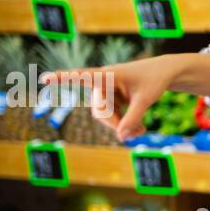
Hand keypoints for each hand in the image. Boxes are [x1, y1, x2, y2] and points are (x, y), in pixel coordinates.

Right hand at [53, 55, 177, 141]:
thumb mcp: (146, 100)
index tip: (45, 78)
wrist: (164, 73)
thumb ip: (133, 119)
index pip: (81, 77)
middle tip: (137, 134)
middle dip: (116, 125)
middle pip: (99, 111)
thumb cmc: (154, 80)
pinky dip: (124, 125)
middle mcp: (102, 82)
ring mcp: (106, 92)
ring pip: (104, 117)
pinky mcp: (112, 99)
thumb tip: (120, 137)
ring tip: (142, 131)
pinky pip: (112, 117)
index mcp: (107, 75)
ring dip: (121, 127)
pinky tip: (140, 128)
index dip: (62, 79)